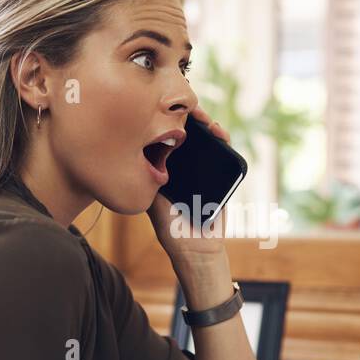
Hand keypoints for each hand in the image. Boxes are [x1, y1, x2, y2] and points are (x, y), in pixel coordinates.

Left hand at [146, 105, 231, 262]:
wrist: (196, 248)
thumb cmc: (171, 228)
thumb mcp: (153, 202)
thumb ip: (148, 181)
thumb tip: (136, 156)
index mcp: (166, 169)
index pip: (165, 138)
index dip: (165, 123)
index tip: (164, 112)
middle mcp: (184, 166)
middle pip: (187, 134)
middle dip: (188, 118)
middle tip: (188, 111)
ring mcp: (203, 168)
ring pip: (206, 140)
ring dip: (207, 125)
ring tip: (204, 119)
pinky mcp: (221, 174)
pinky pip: (223, 152)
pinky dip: (222, 139)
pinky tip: (219, 132)